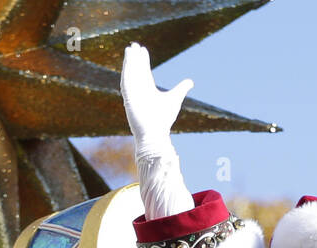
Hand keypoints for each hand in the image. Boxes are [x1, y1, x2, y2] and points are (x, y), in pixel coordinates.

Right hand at [121, 43, 192, 157]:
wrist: (155, 134)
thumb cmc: (163, 119)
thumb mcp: (174, 98)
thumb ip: (181, 88)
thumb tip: (190, 81)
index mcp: (147, 90)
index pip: (144, 71)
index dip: (143, 60)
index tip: (143, 49)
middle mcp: (138, 90)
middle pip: (136, 70)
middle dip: (135, 58)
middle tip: (135, 45)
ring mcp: (133, 94)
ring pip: (130, 74)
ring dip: (129, 62)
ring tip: (130, 49)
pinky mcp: (128, 98)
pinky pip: (126, 82)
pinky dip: (127, 72)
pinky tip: (128, 62)